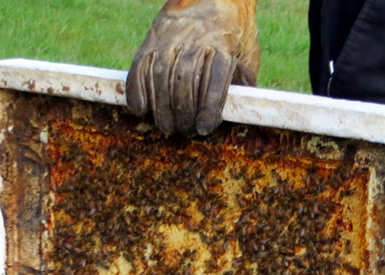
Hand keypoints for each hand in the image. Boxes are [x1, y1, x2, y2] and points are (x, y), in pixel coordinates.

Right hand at [126, 0, 258, 136]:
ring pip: (161, 75)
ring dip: (162, 107)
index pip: (216, 78)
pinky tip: (141, 109)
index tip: (203, 128)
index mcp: (223, 42)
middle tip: (185, 132)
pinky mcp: (151, 39)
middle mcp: (195, 38)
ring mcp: (170, 38)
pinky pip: (139, 65)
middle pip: (185, 79)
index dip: (209, 106)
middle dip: (183, 112)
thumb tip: (244, 115)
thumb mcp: (247, 53)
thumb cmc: (233, 31)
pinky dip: (137, 89)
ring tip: (167, 127)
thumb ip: (244, 82)